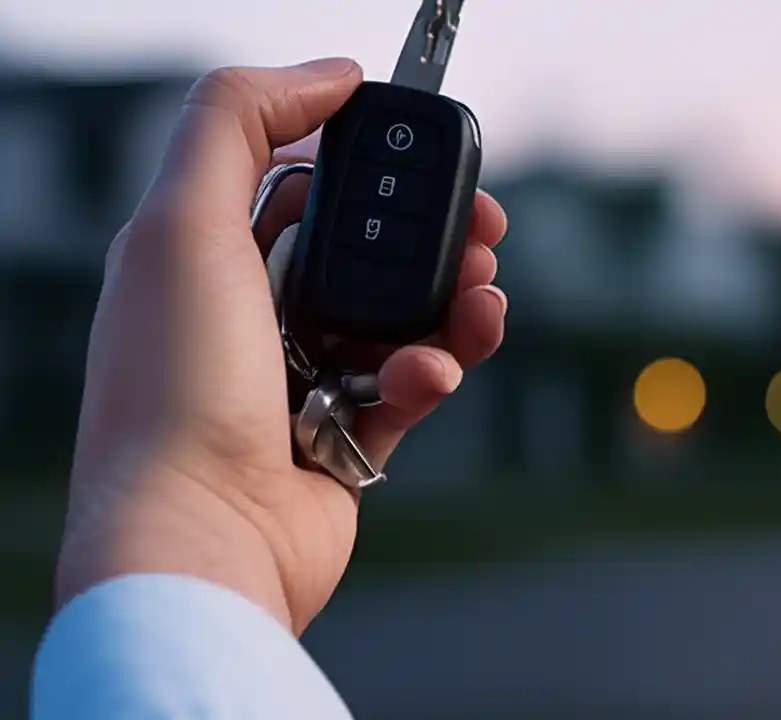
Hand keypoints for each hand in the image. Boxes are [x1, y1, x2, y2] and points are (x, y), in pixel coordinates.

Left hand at [57, 59, 509, 635]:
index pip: (303, 185)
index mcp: (205, 258)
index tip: (431, 161)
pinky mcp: (346, 438)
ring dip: (455, 305)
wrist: (202, 536)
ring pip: (404, 318)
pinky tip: (427, 377)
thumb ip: (240, 120)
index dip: (372, 166)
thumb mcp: (183, 223)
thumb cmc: (178, 388)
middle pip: (368, 251)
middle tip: (491, 229)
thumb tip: (329, 73)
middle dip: (435, 237)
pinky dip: (431, 374)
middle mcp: (252, 317)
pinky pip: (411, 387)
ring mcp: (301, 381)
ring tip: (487, 302)